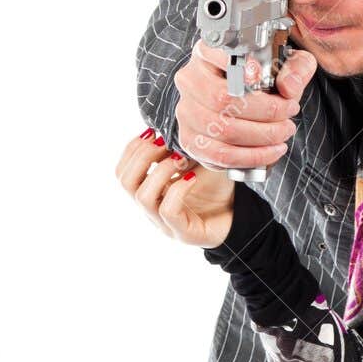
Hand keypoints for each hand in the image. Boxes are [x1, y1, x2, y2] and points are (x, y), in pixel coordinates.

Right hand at [115, 129, 235, 246]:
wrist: (240, 216)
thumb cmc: (216, 189)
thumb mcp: (195, 162)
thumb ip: (178, 149)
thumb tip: (166, 129)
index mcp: (149, 191)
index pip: (122, 171)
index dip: (133, 149)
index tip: (152, 132)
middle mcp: (152, 208)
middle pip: (125, 182)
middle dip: (142, 155)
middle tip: (164, 143)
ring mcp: (165, 223)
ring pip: (143, 196)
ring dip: (160, 171)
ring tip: (180, 159)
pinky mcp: (183, 233)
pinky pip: (168, 210)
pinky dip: (178, 189)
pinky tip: (192, 177)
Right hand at [173, 42, 317, 172]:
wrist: (246, 103)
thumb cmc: (264, 81)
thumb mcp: (286, 65)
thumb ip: (295, 68)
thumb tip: (288, 87)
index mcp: (207, 53)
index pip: (216, 54)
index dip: (238, 66)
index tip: (261, 75)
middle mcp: (190, 80)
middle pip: (222, 99)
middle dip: (265, 110)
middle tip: (288, 112)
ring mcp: (186, 112)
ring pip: (223, 130)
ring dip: (262, 135)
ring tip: (284, 131)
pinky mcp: (191, 140)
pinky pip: (221, 155)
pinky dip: (252, 156)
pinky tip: (273, 150)